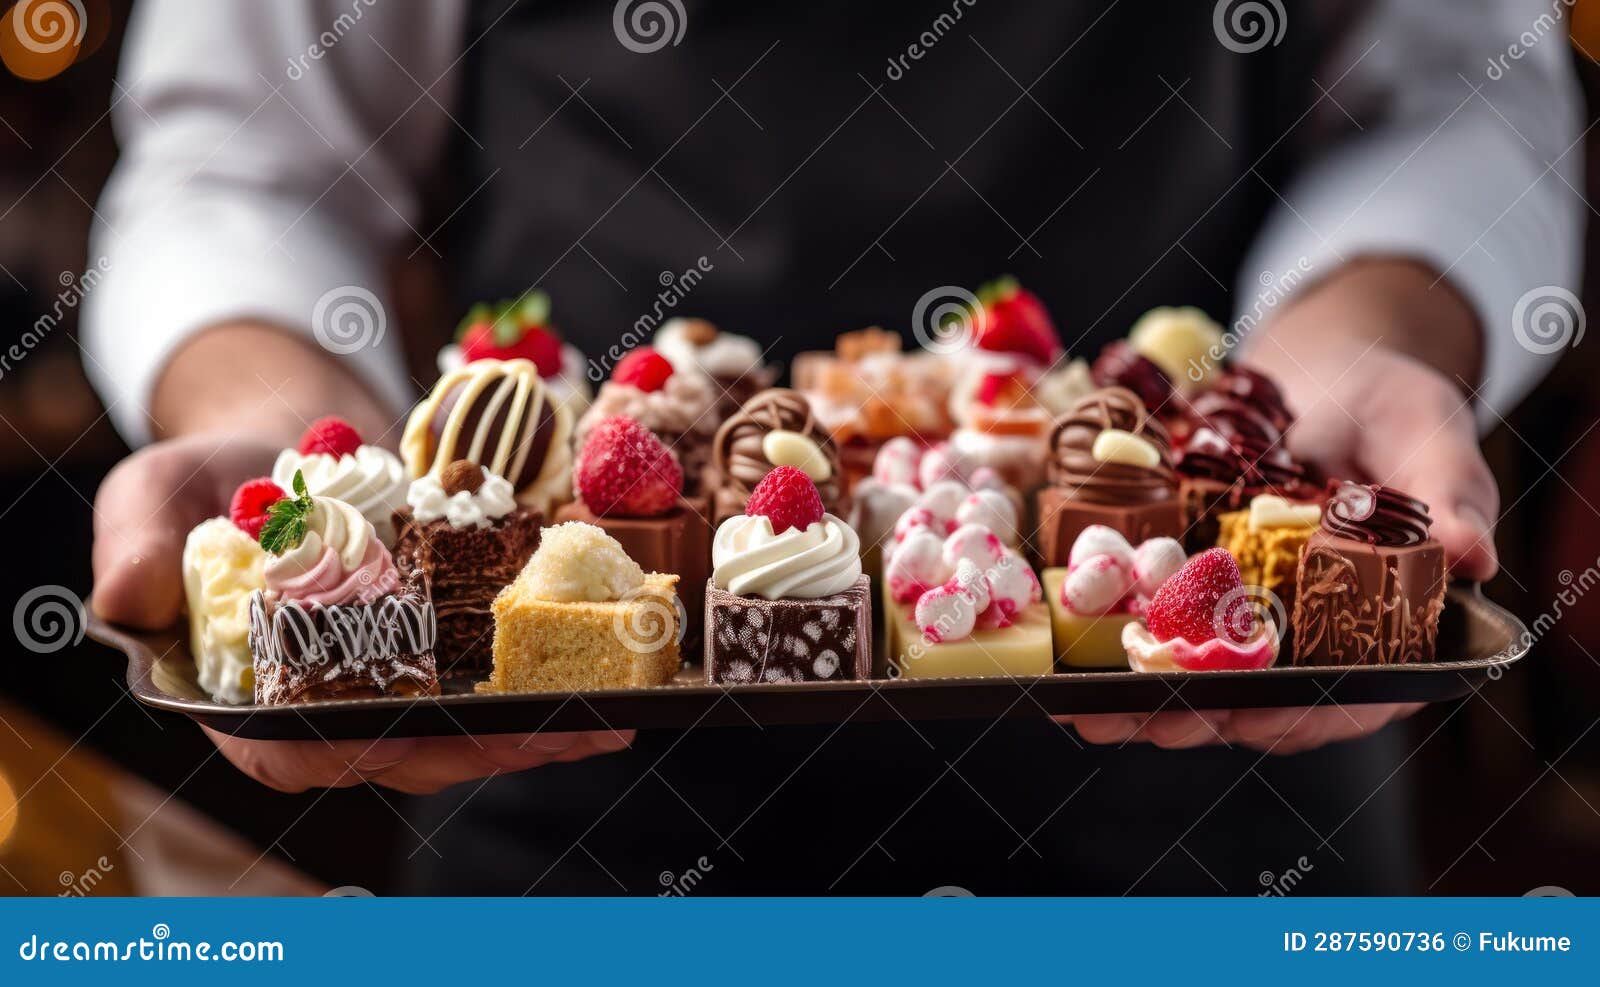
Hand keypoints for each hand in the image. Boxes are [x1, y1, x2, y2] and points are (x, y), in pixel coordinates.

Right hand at [92, 323, 630, 792]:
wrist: (280, 438)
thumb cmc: (206, 477)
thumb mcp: (152, 495)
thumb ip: (137, 547)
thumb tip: (126, 602)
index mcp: (243, 699)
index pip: (297, 750)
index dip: (365, 750)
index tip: (434, 740)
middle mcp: (321, 710)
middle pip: (404, 750)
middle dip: (486, 749)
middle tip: (563, 734)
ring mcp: (384, 689)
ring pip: (461, 733)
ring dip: (534, 732)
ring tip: (605, 723)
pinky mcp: (434, 662)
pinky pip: (491, 688)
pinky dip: (544, 686)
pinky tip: (604, 683)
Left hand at [1067, 259, 1495, 752]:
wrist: (1330, 375)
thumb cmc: (1398, 413)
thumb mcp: (1433, 439)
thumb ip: (1450, 499)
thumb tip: (1472, 556)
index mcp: (1393, 628)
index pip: (1355, 697)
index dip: (1302, 716)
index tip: (1249, 718)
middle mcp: (1320, 639)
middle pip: (1262, 702)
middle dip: (1197, 717)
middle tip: (1139, 720)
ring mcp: (1257, 621)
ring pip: (1202, 679)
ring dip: (1143, 698)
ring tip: (1088, 709)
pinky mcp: (1203, 590)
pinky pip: (1161, 624)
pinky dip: (1120, 639)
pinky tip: (1075, 647)